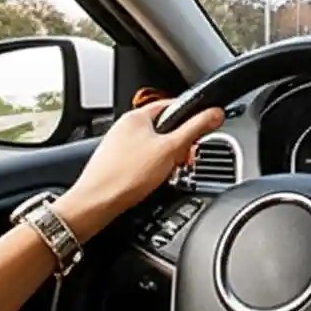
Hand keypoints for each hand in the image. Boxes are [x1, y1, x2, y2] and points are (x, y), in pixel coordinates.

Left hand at [53, 101, 224, 241]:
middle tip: (183, 159)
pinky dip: (153, 169)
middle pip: (165, 128)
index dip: (191, 118)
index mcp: (137, 116)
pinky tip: (153, 181)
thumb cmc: (125, 176)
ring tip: (167, 173)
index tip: (201, 131)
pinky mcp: (116, 163)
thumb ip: (195, 129)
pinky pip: (143, 161)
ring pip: (155, 147)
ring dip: (167, 159)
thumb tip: (215, 113)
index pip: (173, 105)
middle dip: (179, 145)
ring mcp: (119, 146)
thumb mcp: (170, 149)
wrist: (96, 204)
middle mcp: (126, 128)